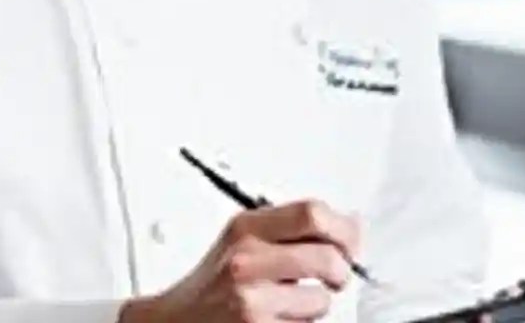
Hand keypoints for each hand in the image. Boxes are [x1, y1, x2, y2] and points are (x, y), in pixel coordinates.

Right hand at [119, 199, 360, 322]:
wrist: (173, 322)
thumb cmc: (212, 283)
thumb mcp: (242, 240)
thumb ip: (291, 229)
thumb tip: (351, 224)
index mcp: (246, 228)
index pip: (313, 213)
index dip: (344, 230)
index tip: (350, 243)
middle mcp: (245, 261)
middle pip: (326, 257)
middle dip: (341, 272)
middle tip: (336, 277)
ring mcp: (249, 301)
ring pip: (320, 301)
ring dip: (316, 306)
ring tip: (291, 304)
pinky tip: (279, 320)